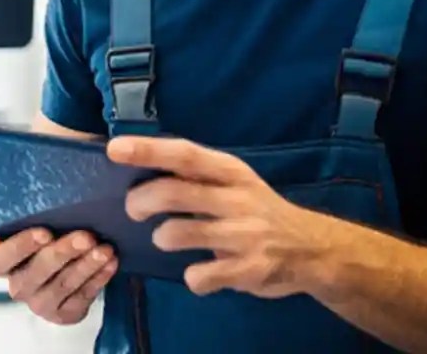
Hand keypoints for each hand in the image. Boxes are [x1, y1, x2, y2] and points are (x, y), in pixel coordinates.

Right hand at [0, 228, 118, 324]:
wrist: (64, 274)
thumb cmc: (48, 243)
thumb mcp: (37, 231)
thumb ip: (36, 219)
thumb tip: (50, 186)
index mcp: (4, 265)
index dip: (20, 247)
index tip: (45, 232)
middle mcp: (19, 287)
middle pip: (37, 271)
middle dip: (63, 252)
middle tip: (86, 237)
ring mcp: (41, 304)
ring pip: (63, 284)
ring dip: (86, 265)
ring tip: (105, 249)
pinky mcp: (64, 313)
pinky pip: (83, 295)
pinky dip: (99, 278)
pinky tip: (110, 263)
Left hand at [108, 137, 326, 298]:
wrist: (312, 249)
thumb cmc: (258, 210)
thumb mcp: (234, 182)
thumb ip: (196, 177)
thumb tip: (139, 171)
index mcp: (230, 171)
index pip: (184, 153)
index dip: (148, 150)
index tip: (115, 149)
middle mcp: (237, 198)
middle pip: (174, 192)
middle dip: (141, 201)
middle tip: (133, 210)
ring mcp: (244, 234)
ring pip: (180, 233)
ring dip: (162, 237)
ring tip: (165, 239)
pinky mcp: (249, 269)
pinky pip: (201, 276)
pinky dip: (193, 278)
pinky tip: (200, 273)